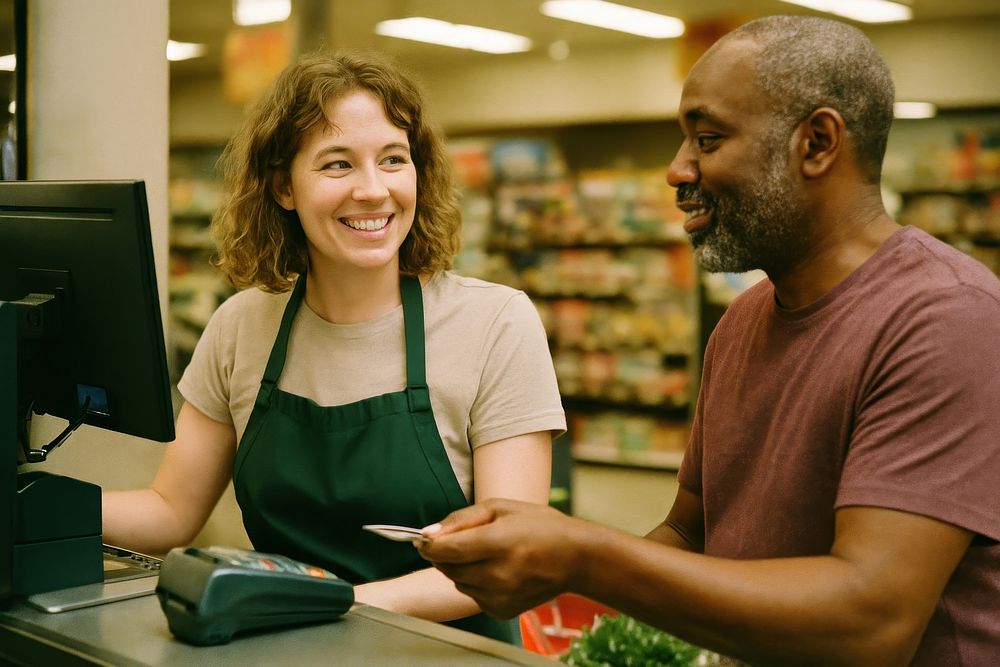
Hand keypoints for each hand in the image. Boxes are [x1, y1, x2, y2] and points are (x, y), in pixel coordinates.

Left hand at [417, 498, 586, 618]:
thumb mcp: (500, 506)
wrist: (575, 557)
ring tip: (488, 553)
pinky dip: (477, 583)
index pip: (444, 551)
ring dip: (462, 568)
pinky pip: (473, 595)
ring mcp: (500, 597)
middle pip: (446, 568)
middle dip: (445, 554)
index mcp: (497, 543)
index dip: (428, 544)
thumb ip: (460, 519)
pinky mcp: (502, 610)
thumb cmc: (539, 525)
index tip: (425, 539)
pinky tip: (498, 570)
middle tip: (464, 540)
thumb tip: (427, 534)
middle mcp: (497, 575)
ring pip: (457, 582)